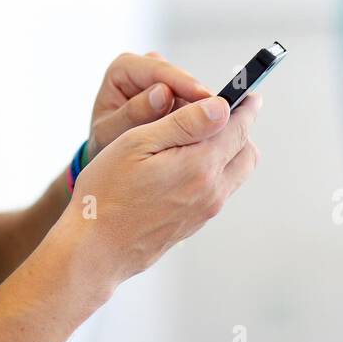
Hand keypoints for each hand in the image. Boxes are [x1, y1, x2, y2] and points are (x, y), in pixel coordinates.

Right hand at [65, 92, 262, 284]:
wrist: (95, 249)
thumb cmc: (107, 193)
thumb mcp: (137, 143)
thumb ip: (184, 123)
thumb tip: (222, 107)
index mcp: (200, 166)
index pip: (239, 128)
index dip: (244, 106)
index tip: (246, 93)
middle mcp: (211, 191)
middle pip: (246, 152)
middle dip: (239, 128)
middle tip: (216, 112)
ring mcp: (205, 211)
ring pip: (235, 172)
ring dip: (228, 150)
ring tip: (198, 137)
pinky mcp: (195, 223)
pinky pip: (219, 190)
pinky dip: (214, 170)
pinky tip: (183, 164)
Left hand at [84, 52, 212, 162]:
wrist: (108, 160)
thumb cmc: (104, 143)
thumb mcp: (110, 133)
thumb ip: (133, 114)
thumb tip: (162, 93)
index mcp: (124, 69)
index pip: (159, 70)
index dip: (184, 84)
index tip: (206, 98)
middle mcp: (147, 69)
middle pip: (182, 79)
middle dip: (200, 99)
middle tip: (222, 117)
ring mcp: (166, 81)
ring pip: (194, 92)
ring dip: (205, 111)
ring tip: (221, 128)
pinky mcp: (180, 97)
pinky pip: (198, 105)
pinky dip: (205, 119)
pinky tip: (216, 133)